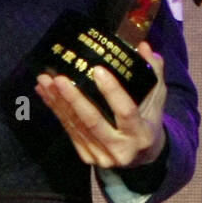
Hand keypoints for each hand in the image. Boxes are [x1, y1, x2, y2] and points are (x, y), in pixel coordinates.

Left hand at [34, 41, 166, 168]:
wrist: (141, 157)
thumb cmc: (148, 119)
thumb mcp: (156, 98)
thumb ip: (153, 72)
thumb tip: (143, 46)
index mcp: (142, 134)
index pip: (126, 111)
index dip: (112, 91)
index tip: (97, 70)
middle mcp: (121, 149)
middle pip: (93, 122)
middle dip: (73, 99)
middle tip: (58, 78)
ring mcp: (102, 156)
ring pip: (76, 126)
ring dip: (58, 102)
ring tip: (45, 80)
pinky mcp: (87, 156)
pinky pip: (69, 131)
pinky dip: (56, 110)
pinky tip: (45, 93)